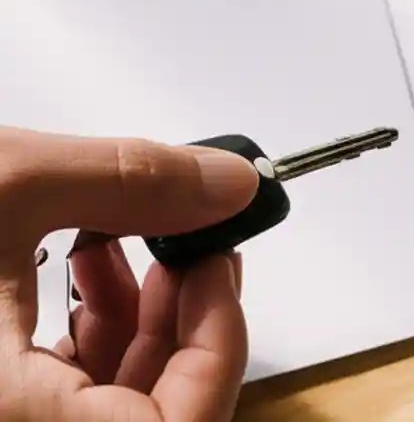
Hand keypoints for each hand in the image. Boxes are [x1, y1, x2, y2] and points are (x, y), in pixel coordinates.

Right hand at [0, 127, 258, 421]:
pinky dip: (95, 332)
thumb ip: (127, 181)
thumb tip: (225, 185)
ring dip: (144, 320)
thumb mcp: (11, 184)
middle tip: (199, 250)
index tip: (220, 268)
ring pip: (110, 403)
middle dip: (187, 322)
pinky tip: (92, 263)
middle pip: (151, 412)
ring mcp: (2, 412)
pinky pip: (65, 392)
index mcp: (10, 408)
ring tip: (140, 242)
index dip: (219, 347)